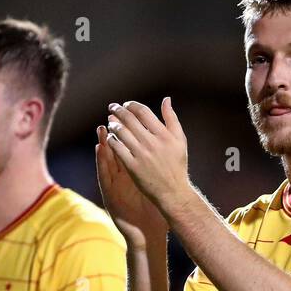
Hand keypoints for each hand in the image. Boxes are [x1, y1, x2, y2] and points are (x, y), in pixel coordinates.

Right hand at [95, 124, 167, 248]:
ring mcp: (115, 186)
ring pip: (107, 162)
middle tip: (110, 117)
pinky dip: (101, 163)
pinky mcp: (110, 195)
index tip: (127, 117)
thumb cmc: (152, 210)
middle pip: (116, 153)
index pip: (129, 151)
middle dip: (113, 135)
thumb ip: (157, 168)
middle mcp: (121, 178)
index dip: (127, 135)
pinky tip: (100, 151)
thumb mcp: (155, 186)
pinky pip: (104, 176)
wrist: (148, 232)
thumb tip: (164, 152)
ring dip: (103, 145)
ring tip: (101, 129)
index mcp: (133, 174)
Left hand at [103, 99, 190, 216]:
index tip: (126, 104)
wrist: (173, 191)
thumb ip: (172, 118)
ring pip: (121, 132)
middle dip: (118, 111)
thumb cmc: (176, 164)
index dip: (131, 105)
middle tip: (112, 108)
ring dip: (113, 124)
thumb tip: (166, 99)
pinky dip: (112, 140)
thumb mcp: (179, 140)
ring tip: (111, 122)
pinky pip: (118, 148)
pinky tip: (111, 138)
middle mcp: (153, 143)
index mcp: (164, 135)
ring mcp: (142, 155)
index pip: (143, 112)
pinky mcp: (133, 166)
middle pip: (129, 120)